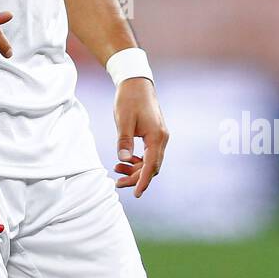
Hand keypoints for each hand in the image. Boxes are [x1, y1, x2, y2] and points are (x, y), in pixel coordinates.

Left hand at [114, 77, 167, 196]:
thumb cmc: (129, 99)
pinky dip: (138, 161)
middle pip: (151, 167)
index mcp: (156, 136)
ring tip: (116, 170)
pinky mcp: (155, 134)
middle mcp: (162, 138)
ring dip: (135, 169)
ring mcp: (160, 137)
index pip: (151, 165)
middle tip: (117, 183)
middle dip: (135, 178)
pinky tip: (124, 160)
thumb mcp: (123, 120)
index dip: (143, 181)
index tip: (136, 194)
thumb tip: (123, 159)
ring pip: (150, 161)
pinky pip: (149, 154)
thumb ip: (124, 141)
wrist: (136, 83)